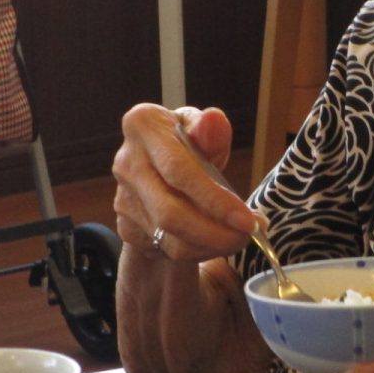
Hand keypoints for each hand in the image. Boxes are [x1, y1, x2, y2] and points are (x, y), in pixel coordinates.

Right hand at [111, 103, 257, 262]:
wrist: (159, 169)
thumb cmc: (187, 145)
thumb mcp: (202, 130)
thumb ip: (211, 129)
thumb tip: (213, 121)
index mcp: (142, 125)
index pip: (178, 171)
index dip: (214, 199)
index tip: (247, 219)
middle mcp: (126, 162)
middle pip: (170, 212)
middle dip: (216, 232)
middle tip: (249, 234)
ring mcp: (123, 198)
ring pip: (170, 238)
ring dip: (212, 245)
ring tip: (240, 238)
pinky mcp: (127, 227)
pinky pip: (168, 249)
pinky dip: (200, 251)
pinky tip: (218, 241)